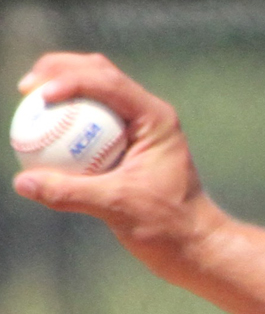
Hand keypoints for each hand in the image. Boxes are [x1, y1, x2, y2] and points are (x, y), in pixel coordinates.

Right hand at [11, 53, 225, 281]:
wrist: (193, 243)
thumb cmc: (166, 224)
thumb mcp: (117, 207)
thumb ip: (69, 192)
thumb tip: (22, 181)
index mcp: (156, 118)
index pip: (110, 83)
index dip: (71, 79)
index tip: (39, 95)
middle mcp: (149, 115)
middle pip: (102, 75)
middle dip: (62, 70)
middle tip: (27, 86)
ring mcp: (139, 128)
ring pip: (97, 94)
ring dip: (64, 88)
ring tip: (28, 97)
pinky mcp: (128, 144)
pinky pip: (92, 123)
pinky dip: (67, 120)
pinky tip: (39, 131)